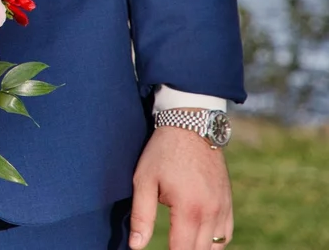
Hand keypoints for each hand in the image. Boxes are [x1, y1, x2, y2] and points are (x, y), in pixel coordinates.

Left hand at [129, 124, 232, 248]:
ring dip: (199, 249)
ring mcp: (223, 209)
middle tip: (169, 247)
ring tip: (180, 244)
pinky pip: (225, 235)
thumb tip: (136, 247)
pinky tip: (198, 241)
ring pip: (216, 246)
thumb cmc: (163, 152)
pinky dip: (213, 243)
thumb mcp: (144, 180)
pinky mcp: (227, 203)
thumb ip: (141, 216)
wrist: (192, 125)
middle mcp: (212, 213)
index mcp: (190, 209)